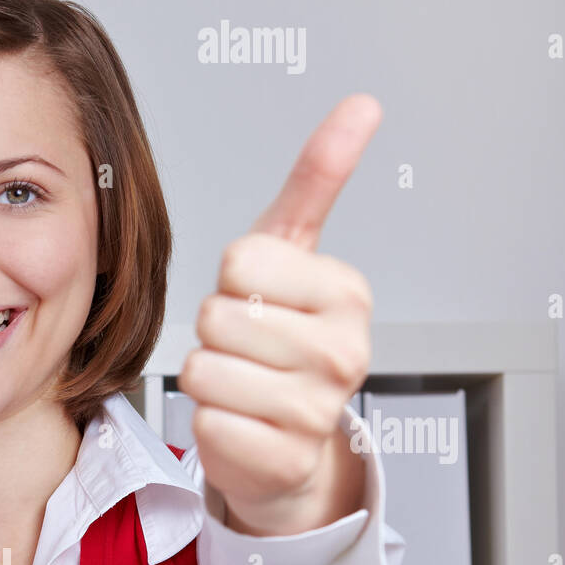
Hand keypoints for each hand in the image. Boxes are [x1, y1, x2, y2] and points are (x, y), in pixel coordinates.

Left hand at [178, 94, 381, 536]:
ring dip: (207, 379)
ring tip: (242, 387)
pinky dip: (208, 424)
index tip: (260, 300)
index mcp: (348, 294)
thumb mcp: (295, 255)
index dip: (231, 281)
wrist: (288, 442)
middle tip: (246, 351)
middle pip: (216, 316)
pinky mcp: (281, 458)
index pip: (240, 261)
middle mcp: (343, 354)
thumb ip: (317, 181)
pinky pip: (205, 422)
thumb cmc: (281, 341)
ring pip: (203, 369)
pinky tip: (241, 425)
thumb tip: (360, 106)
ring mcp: (317, 412)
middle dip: (214, 333)